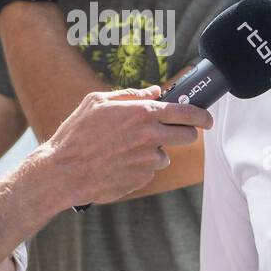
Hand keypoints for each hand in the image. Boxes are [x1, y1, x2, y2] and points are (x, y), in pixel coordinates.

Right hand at [37, 85, 212, 206]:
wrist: (64, 172)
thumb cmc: (76, 134)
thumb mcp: (97, 102)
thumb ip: (130, 94)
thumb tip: (155, 91)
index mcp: (142, 114)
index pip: (186, 112)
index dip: (202, 115)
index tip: (207, 119)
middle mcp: (150, 137)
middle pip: (187, 136)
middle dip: (184, 133)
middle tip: (171, 132)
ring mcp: (148, 161)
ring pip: (165, 155)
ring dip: (153, 152)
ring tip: (125, 150)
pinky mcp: (142, 179)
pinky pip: (149, 170)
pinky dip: (139, 167)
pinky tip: (118, 163)